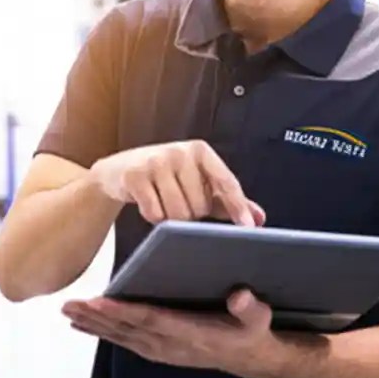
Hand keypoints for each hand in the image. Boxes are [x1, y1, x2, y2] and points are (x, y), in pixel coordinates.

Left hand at [63, 290, 282, 377]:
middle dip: (98, 317)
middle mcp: (172, 345)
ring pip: (123, 336)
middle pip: (129, 329)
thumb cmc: (251, 332)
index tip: (99, 301)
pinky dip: (104, 332)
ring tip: (69, 312)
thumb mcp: (259, 318)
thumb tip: (240, 296)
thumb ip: (250, 308)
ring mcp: (164, 350)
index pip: (152, 320)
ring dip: (94, 325)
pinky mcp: (159, 351)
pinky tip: (85, 325)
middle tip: (71, 305)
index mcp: (192, 333)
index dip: (125, 311)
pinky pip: (127, 342)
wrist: (250, 358)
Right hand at [88, 140, 264, 226]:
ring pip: (178, 213)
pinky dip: (154, 217)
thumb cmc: (167, 177)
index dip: (238, 205)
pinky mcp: (135, 176)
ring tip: (165, 202)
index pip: (226, 181)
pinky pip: (155, 213)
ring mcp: (156, 162)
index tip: (248, 226)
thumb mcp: (199, 183)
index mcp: (200, 151)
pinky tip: (150, 203)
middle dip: (192, 214)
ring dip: (173, 219)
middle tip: (180, 202)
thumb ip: (229, 200)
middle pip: (200, 206)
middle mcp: (179, 152)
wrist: (120, 170)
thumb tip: (258, 218)